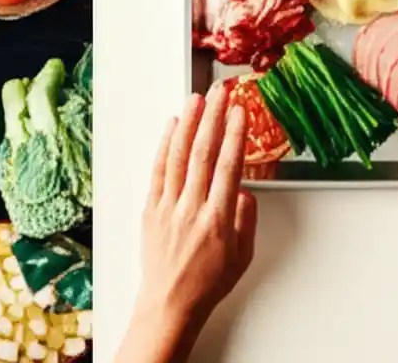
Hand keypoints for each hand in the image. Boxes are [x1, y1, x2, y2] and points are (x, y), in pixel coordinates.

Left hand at [135, 83, 256, 335]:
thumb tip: (244, 189)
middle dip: (213, 118)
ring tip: (196, 99)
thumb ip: (246, 219)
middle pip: (203, 153)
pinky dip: (164, 145)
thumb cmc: (207, 283)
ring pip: (178, 156)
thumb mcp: (243, 255)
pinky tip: (171, 126)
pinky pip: (158, 171)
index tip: (240, 113)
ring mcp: (168, 207)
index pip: (229, 167)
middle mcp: (192, 209)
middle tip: (220, 94)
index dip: (236, 136)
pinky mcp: (151, 209)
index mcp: (218, 220)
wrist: (170, 303)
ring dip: (189, 124)